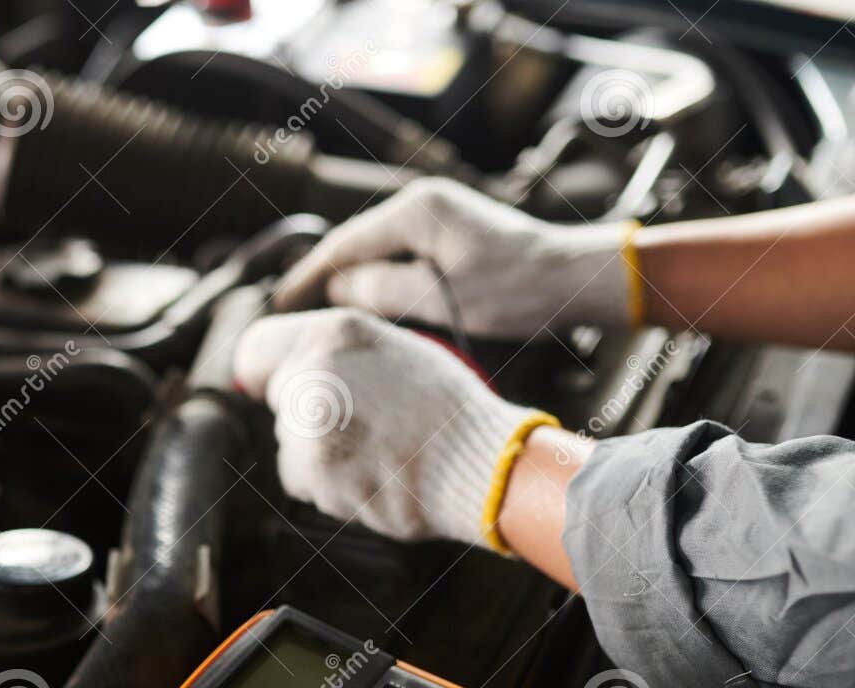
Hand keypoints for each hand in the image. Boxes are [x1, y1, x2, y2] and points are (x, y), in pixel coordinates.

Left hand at [233, 308, 559, 548]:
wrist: (482, 465)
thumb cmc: (447, 412)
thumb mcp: (395, 350)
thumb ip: (337, 353)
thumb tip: (286, 370)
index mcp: (336, 333)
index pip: (255, 349)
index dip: (263, 372)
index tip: (272, 387)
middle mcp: (315, 372)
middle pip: (278, 399)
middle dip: (306, 414)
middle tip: (360, 426)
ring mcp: (310, 425)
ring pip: (289, 445)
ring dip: (318, 455)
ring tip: (374, 452)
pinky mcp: (314, 473)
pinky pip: (302, 482)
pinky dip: (329, 487)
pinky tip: (371, 477)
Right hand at [272, 177, 635, 340]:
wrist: (574, 277)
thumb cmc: (519, 289)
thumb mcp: (444, 298)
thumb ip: (384, 290)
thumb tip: (338, 288)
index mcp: (416, 212)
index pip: (343, 245)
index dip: (307, 278)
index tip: (280, 306)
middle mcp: (422, 204)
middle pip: (354, 244)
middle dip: (321, 279)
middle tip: (291, 316)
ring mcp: (436, 215)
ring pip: (374, 251)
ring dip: (348, 280)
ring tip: (320, 314)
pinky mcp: (448, 232)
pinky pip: (397, 255)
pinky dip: (375, 278)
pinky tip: (364, 303)